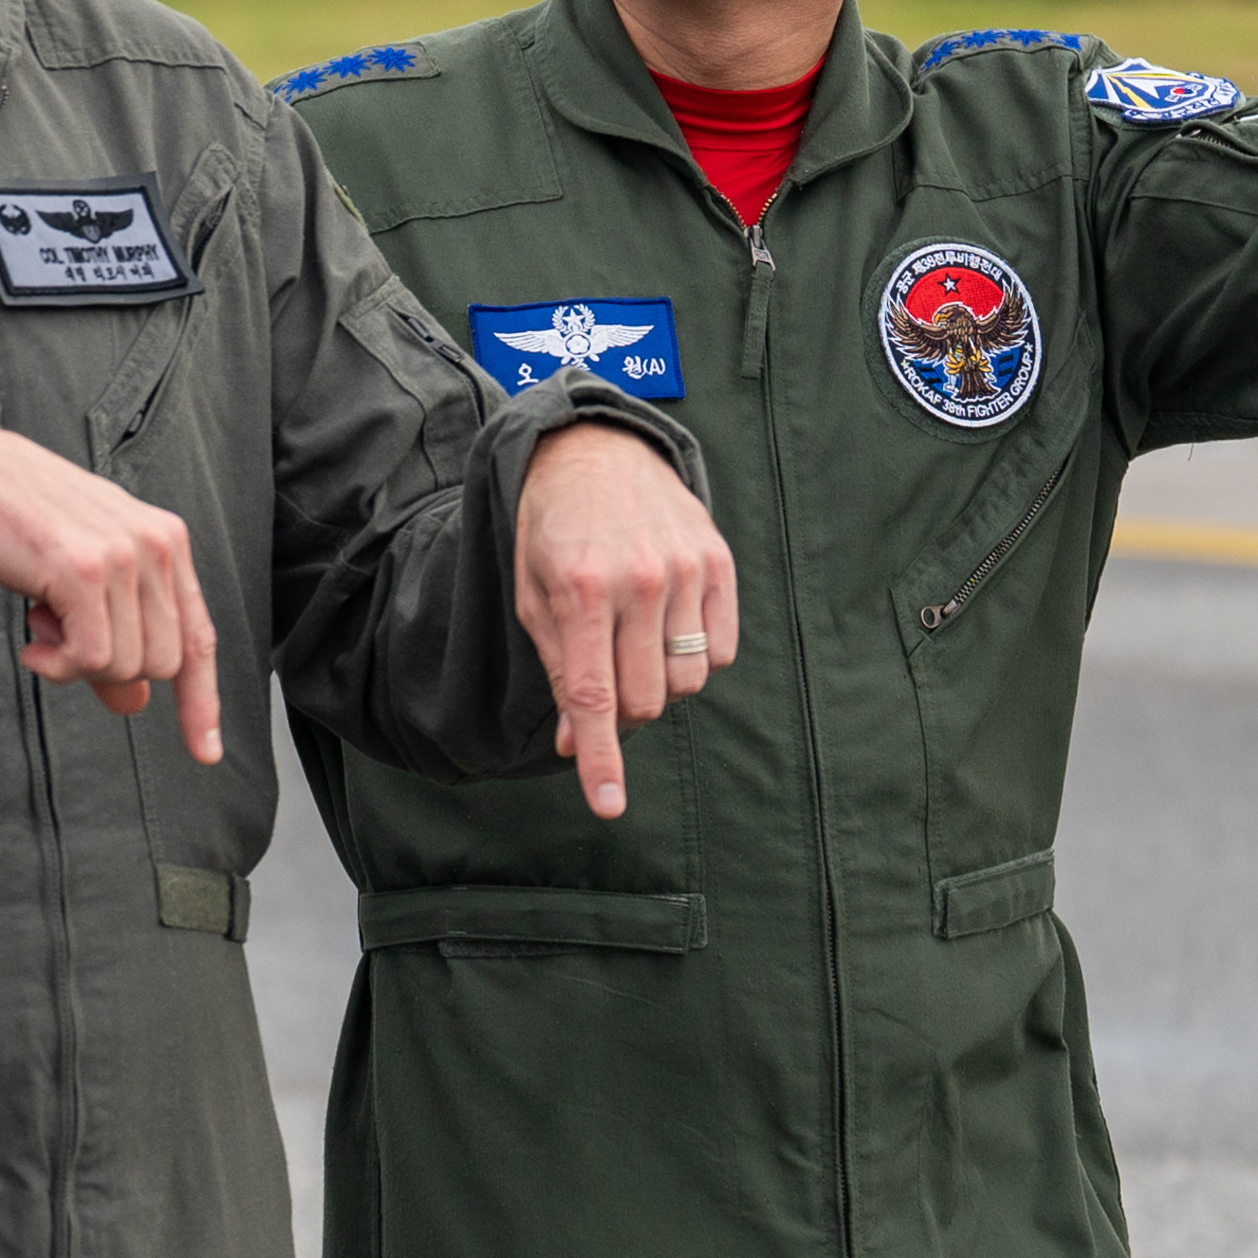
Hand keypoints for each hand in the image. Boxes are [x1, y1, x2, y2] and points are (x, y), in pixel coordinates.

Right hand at [0, 410, 222, 764]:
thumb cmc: (20, 521)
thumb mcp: (83, 577)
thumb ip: (118, 635)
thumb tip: (135, 704)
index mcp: (166, 542)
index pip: (199, 637)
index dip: (201, 700)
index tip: (205, 751)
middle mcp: (157, 545)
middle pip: (163, 664)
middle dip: (110, 673)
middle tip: (61, 638)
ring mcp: (124, 556)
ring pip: (127, 666)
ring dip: (76, 665)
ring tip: (43, 622)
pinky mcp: (85, 570)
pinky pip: (92, 658)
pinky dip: (58, 665)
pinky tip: (33, 639)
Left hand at [514, 420, 739, 819]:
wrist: (597, 451)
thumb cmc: (553, 533)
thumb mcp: (534, 598)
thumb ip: (558, 672)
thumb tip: (576, 746)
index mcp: (580, 592)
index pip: (594, 697)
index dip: (601, 758)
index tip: (608, 806)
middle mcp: (639, 581)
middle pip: (647, 700)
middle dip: (626, 713)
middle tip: (607, 682)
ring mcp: (684, 569)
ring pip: (688, 681)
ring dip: (661, 684)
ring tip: (635, 644)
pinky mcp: (718, 561)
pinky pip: (722, 651)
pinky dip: (698, 658)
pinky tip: (669, 628)